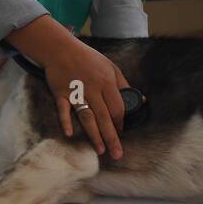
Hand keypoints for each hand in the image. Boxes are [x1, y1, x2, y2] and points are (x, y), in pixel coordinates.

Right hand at [7, 17, 129, 158]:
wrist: (61, 48)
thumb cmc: (88, 58)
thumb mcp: (111, 67)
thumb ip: (124, 84)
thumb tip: (142, 99)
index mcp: (107, 82)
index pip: (118, 108)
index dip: (121, 123)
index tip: (121, 134)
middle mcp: (93, 89)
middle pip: (105, 117)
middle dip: (112, 137)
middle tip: (117, 154)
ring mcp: (76, 92)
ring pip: (87, 117)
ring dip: (94, 134)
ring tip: (101, 150)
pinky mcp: (61, 93)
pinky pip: (64, 109)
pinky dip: (66, 121)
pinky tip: (70, 133)